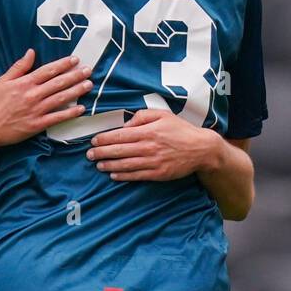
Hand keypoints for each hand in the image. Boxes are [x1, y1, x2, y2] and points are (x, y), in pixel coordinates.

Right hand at [0, 50, 90, 147]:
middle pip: (58, 83)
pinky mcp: (38, 124)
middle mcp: (33, 95)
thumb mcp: (2, 81)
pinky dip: (69, 113)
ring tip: (88, 84)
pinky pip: (57, 117)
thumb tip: (31, 52)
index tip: (75, 59)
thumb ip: (18, 67)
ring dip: (76, 91)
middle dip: (75, 75)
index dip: (63, 64)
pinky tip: (81, 108)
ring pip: (60, 98)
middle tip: (88, 70)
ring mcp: (36, 110)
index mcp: (24, 83)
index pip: (48, 70)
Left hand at [86, 109, 217, 180]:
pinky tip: (113, 174)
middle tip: (89, 154)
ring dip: (109, 165)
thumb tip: (125, 124)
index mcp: (147, 131)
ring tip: (98, 165)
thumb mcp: (162, 115)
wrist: (201, 149)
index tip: (93, 140)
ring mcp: (153, 162)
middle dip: (101, 152)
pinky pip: (136, 175)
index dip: (104, 139)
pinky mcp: (158, 174)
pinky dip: (123, 175)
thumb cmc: (180, 129)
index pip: (119, 135)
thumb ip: (142, 116)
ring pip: (125, 164)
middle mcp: (148, 147)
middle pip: (119, 151)